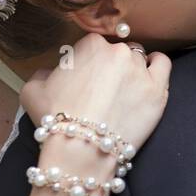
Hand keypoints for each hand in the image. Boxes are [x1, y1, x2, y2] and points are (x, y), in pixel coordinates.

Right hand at [20, 33, 170, 162]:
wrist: (81, 150)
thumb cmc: (54, 120)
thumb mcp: (32, 90)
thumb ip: (42, 72)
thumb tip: (52, 72)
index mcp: (89, 45)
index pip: (91, 46)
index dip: (87, 63)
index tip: (85, 80)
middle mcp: (117, 51)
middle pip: (116, 52)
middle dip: (109, 68)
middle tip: (103, 91)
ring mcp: (140, 68)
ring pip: (138, 59)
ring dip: (131, 70)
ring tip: (123, 90)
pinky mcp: (157, 88)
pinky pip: (162, 64)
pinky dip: (156, 65)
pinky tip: (148, 75)